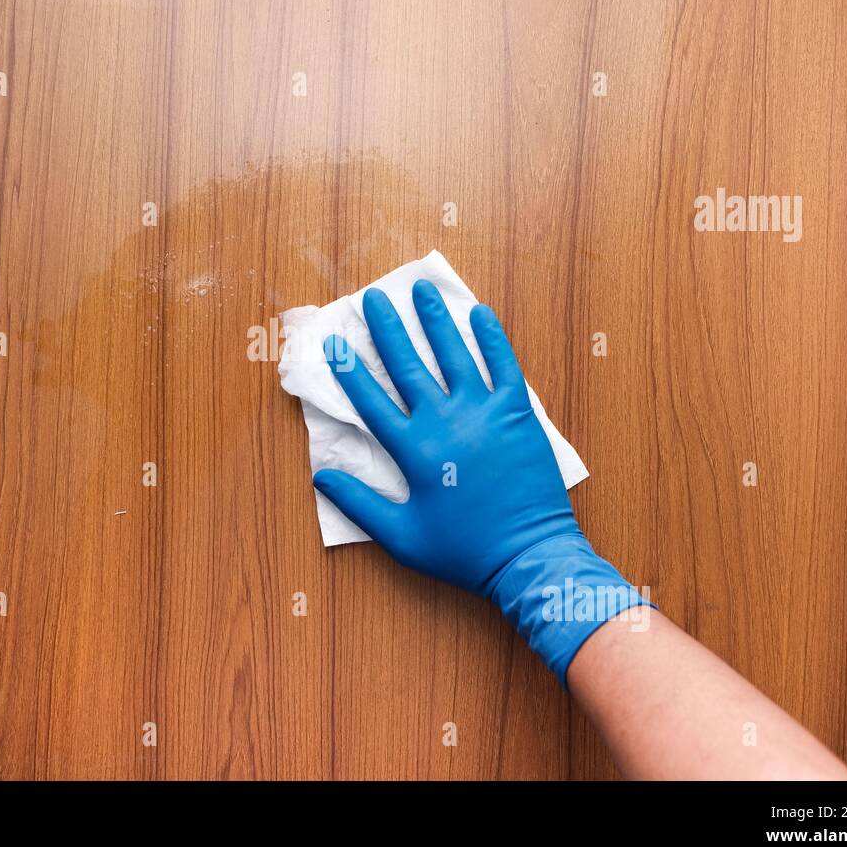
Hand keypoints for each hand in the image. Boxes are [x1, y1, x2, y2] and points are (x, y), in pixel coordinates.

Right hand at [314, 280, 650, 684]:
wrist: (527, 556)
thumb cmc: (462, 551)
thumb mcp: (401, 537)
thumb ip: (359, 504)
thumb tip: (320, 477)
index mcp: (413, 450)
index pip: (372, 402)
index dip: (350, 371)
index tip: (336, 344)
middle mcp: (444, 421)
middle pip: (408, 366)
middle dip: (388, 330)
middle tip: (374, 299)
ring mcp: (483, 412)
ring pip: (454, 355)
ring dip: (435, 320)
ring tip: (421, 290)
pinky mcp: (518, 413)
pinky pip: (504, 365)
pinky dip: (492, 338)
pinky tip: (480, 312)